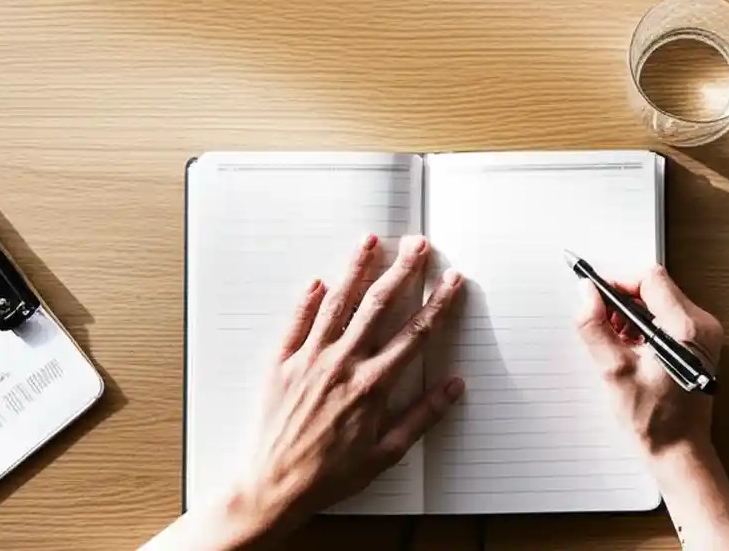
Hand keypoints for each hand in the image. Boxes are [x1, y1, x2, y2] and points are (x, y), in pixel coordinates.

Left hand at [225, 234, 464, 545]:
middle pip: (378, 305)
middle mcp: (343, 364)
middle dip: (402, 270)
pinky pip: (296, 322)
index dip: (438, 303)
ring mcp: (309, 359)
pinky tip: (318, 279)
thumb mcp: (387, 453)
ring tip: (369, 242)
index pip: (415, 333)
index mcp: (373, 385)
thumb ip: (422, 416)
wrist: (275, 486)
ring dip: (355, 269)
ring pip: (337, 303)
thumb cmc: (331, 475)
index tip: (452, 280)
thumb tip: (454, 387)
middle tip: (417, 245)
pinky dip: (307, 299)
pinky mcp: (280, 363)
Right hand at [574, 267, 728, 549]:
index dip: (617, 282)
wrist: (679, 451)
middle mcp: (701, 326)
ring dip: (631, 314)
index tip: (595, 293)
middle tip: (601, 322)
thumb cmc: (655, 421)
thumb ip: (596, 328)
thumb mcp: (614, 371)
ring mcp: (702, 335)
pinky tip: (629, 348)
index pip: (650, 279)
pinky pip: (666, 317)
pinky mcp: (696, 343)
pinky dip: (643, 325)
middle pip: (655, 288)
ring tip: (614, 341)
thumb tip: (586, 296)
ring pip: (658, 301)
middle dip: (622, 301)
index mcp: (686, 329)